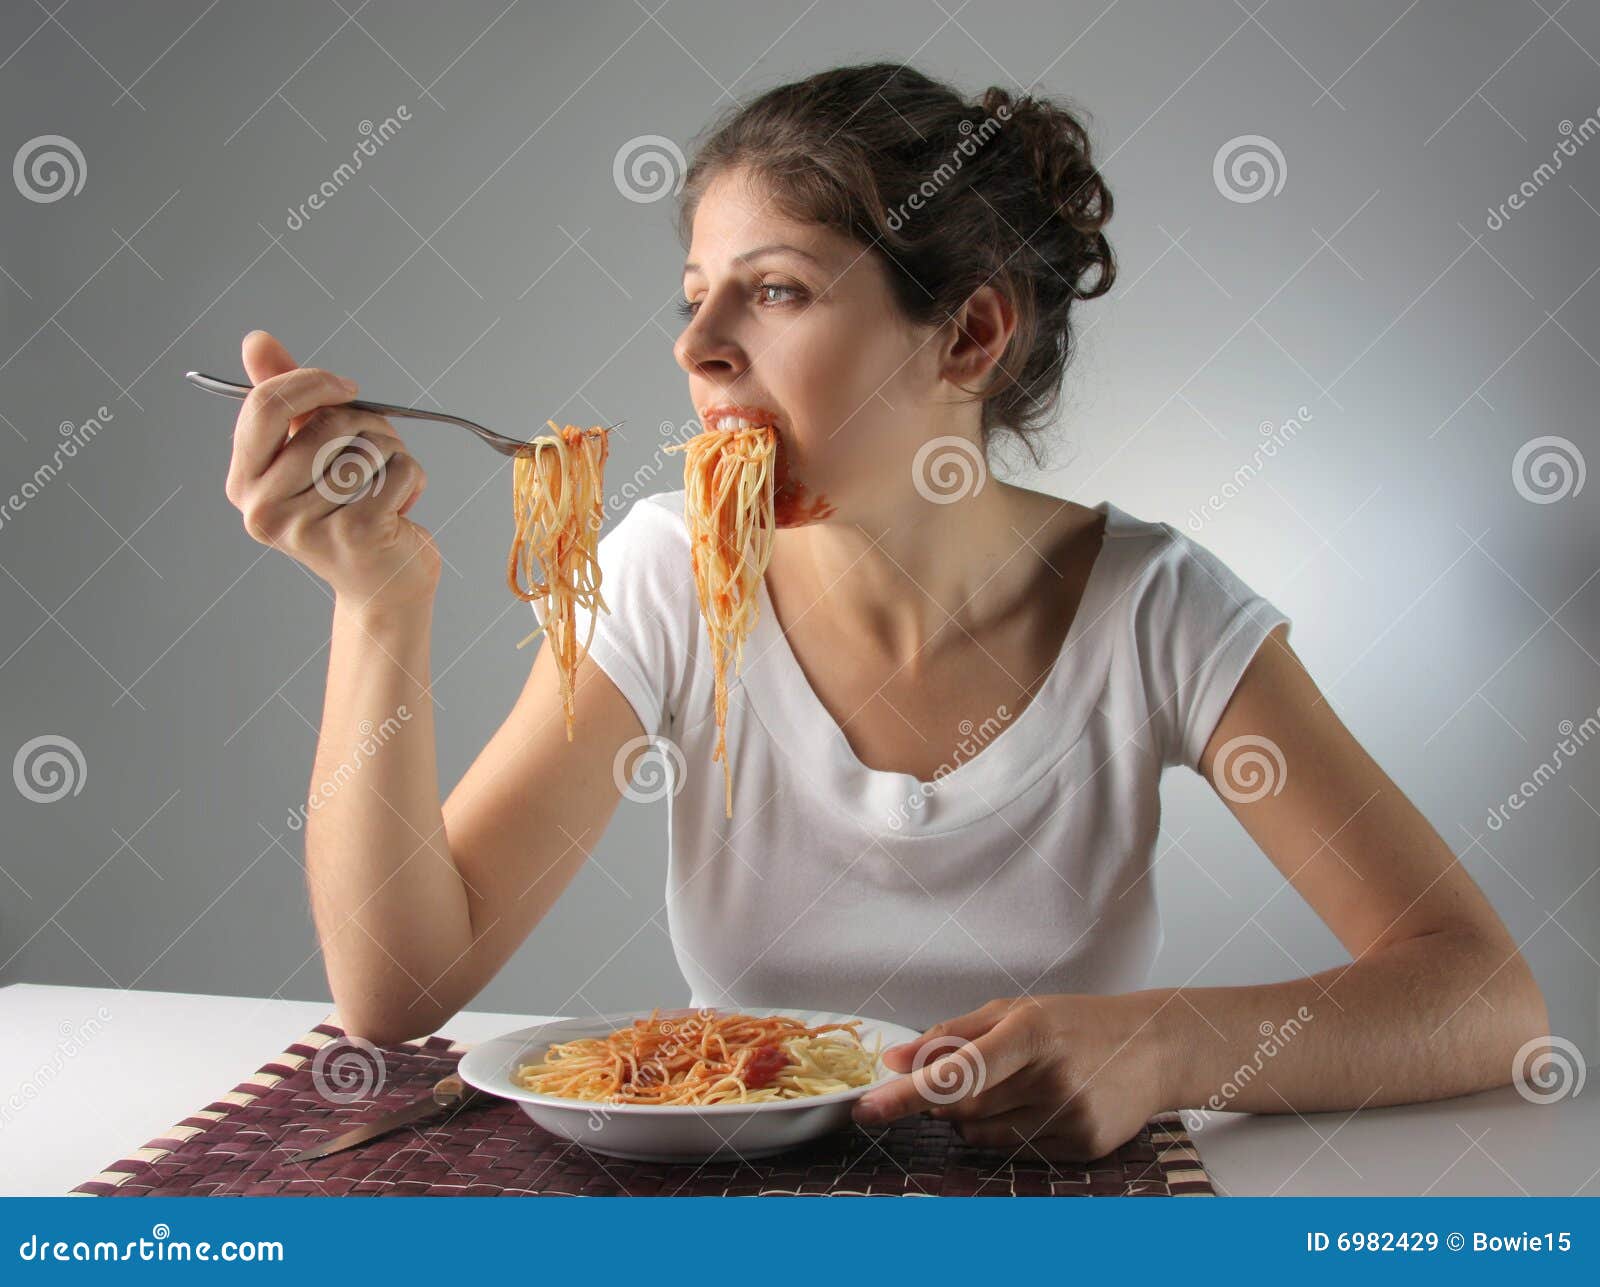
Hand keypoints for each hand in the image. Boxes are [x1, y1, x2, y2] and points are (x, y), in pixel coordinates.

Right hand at [223, 330, 440, 612]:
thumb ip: (284, 399)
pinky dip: (414, 479)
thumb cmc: (346, 511)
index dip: (312, 383)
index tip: (347, 388)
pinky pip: (400, 468)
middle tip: (375, 458)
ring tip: (384, 488)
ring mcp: (309, 525)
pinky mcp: (358, 533)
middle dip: (368, 426)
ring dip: (392, 455)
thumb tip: (256, 340)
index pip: (266, 406)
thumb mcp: (308, 452)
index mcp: (242, 484)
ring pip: (369, 444)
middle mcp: (265, 509)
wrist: (383, 586)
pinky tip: (401, 508)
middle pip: (329, 422)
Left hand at [850, 992, 1170, 1161]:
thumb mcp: (1014, 1011)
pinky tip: (1034, 1105)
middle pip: (964, 1107)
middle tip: (956, 1077)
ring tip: (1008, 1086)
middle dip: (943, 1098)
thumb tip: (895, 1060)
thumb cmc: (1076, 1023)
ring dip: (974, 1116)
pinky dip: (1007, 1132)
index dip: (908, 1093)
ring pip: (983, 1135)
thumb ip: (951, 1034)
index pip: (957, 1071)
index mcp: (1031, 1033)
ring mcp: (1069, 1117)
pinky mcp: (1083, 1147)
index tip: (869, 1106)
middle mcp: (1051, 1078)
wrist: (1154, 1046)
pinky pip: (1015, 1151)